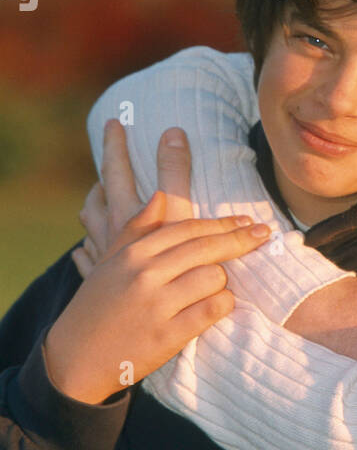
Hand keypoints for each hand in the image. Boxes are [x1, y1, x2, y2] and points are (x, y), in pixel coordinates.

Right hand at [45, 210, 271, 404]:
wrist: (75, 360)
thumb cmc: (96, 307)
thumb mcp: (109, 264)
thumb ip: (135, 229)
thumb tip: (160, 195)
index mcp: (132, 253)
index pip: (188, 228)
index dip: (222, 222)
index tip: (247, 219)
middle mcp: (144, 275)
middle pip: (206, 247)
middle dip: (241, 239)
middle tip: (265, 234)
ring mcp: (156, 305)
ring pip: (213, 277)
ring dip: (224, 281)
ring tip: (217, 286)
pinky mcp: (167, 336)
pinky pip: (212, 310)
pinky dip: (223, 305)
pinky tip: (220, 305)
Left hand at [72, 120, 193, 275]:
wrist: (140, 326)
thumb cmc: (166, 274)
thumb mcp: (177, 218)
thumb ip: (175, 174)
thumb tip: (172, 132)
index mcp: (126, 215)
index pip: (120, 171)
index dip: (124, 147)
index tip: (121, 123)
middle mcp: (109, 234)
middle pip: (102, 193)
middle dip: (109, 164)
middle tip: (111, 137)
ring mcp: (104, 259)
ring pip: (90, 226)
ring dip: (95, 207)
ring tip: (99, 195)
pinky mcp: (102, 284)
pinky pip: (87, 259)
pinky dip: (87, 248)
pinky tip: (87, 248)